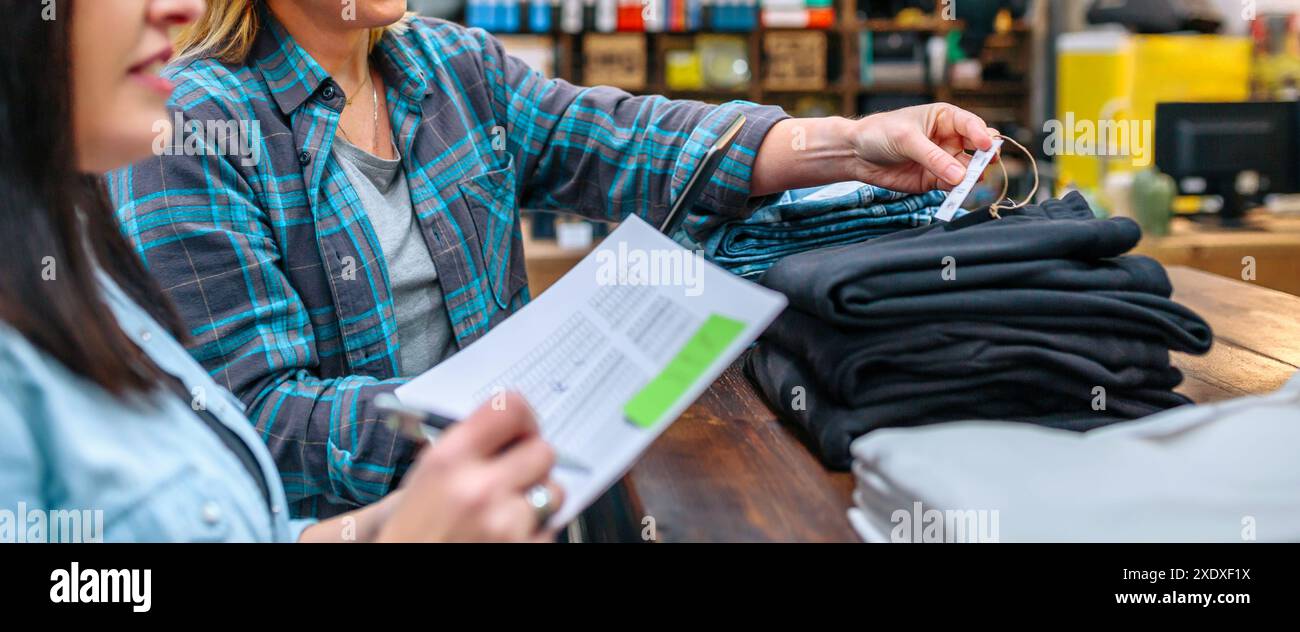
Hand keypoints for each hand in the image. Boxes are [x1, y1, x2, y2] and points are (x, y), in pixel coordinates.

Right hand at [376, 392, 563, 542]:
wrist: (408, 574)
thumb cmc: (414, 533)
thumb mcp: (426, 478)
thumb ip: (467, 447)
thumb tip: (510, 429)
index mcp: (450, 459)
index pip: (512, 409)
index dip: (524, 419)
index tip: (524, 428)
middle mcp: (480, 488)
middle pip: (542, 450)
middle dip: (532, 463)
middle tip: (515, 475)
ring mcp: (505, 524)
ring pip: (553, 491)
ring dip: (536, 500)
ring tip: (505, 513)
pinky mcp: (524, 549)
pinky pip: (551, 527)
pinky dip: (534, 532)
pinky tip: (506, 537)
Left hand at [848, 103, 997, 193]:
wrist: (856, 154)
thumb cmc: (880, 133)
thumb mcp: (906, 139)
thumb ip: (933, 157)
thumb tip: (959, 175)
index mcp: (945, 118)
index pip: (971, 124)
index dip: (982, 134)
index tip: (988, 145)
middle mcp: (948, 139)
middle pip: (976, 148)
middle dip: (984, 157)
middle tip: (986, 165)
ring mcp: (943, 161)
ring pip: (967, 170)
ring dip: (971, 176)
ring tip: (969, 181)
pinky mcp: (933, 180)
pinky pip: (951, 186)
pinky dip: (956, 190)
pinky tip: (956, 191)